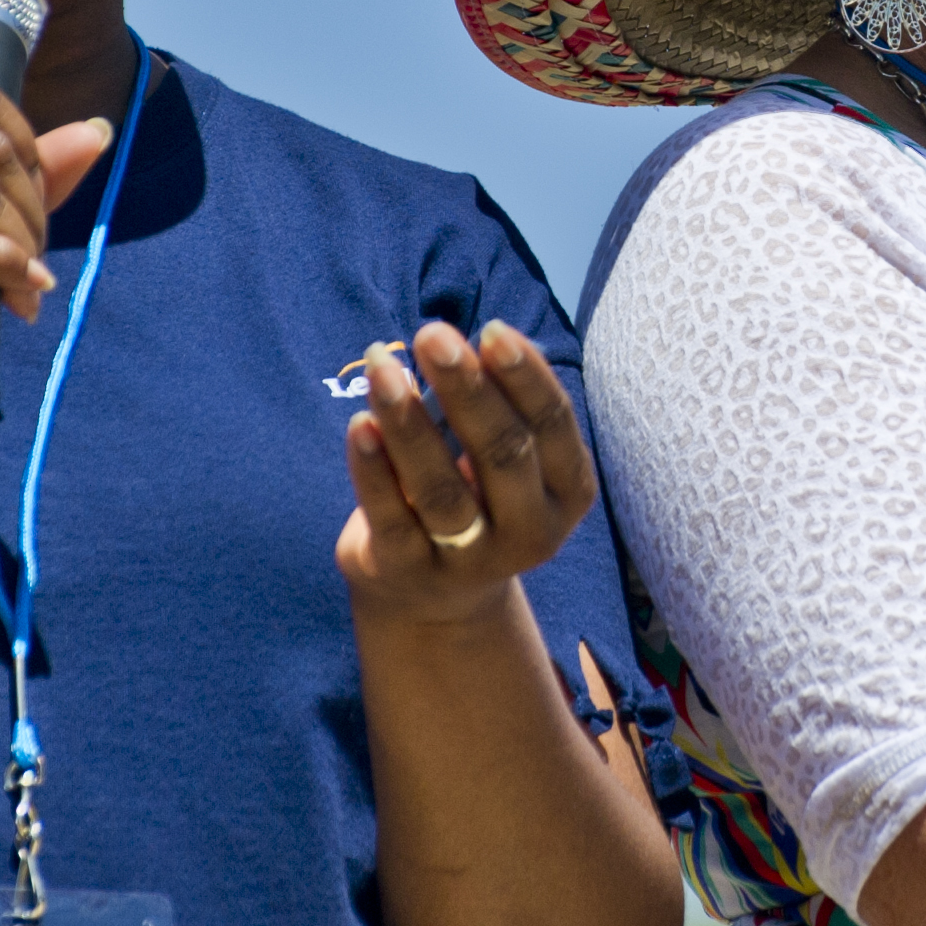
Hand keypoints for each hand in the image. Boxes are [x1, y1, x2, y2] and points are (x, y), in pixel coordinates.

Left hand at [337, 321, 600, 627]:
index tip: (491, 330)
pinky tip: (358, 425)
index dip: (525, 377)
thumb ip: (489, 406)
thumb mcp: (499, 457)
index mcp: (566, 492)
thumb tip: (454, 344)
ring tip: (382, 367)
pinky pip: (391, 518)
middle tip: (432, 334)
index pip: (551, 425)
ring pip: (440, 489)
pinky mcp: (411, 572)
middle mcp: (530, 532)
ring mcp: (470, 561)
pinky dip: (373, 470)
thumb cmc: (474, 495)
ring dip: (409, 423)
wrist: (434, 595)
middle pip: (502, 454)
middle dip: (466, 389)